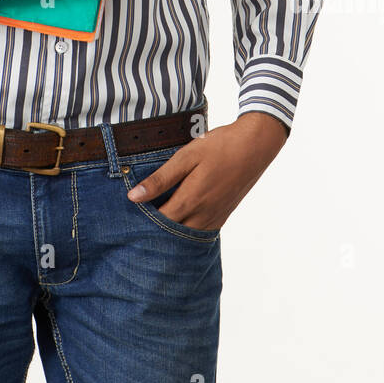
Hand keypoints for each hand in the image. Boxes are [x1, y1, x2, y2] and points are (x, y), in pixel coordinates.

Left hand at [126, 112, 288, 229]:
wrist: (255, 146)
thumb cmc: (219, 147)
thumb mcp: (186, 157)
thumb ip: (160, 179)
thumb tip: (134, 197)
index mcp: (191, 200)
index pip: (158, 223)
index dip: (142, 222)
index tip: (128, 215)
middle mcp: (203, 215)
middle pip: (171, 234)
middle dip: (154, 230)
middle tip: (137, 221)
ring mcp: (215, 217)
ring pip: (187, 235)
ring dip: (170, 231)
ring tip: (154, 220)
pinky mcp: (223, 215)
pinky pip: (201, 231)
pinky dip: (187, 229)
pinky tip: (178, 218)